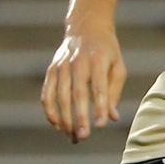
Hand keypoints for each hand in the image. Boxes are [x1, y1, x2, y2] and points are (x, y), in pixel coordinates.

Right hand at [42, 20, 125, 142]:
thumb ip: (114, 92)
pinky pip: (47, 92)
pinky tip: (56, 124)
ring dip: (64, 117)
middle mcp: (77, 62)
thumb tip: (112, 117)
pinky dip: (50, 110)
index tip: (100, 125)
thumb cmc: (107, 51)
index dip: (99, 107)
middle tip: (84, 136)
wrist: (86, 27)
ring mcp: (62, 65)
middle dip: (79, 116)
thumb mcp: (117, 66)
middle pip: (76, 93)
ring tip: (71, 135)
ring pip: (59, 95)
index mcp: (98, 60)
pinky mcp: (52, 69)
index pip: (98, 87)